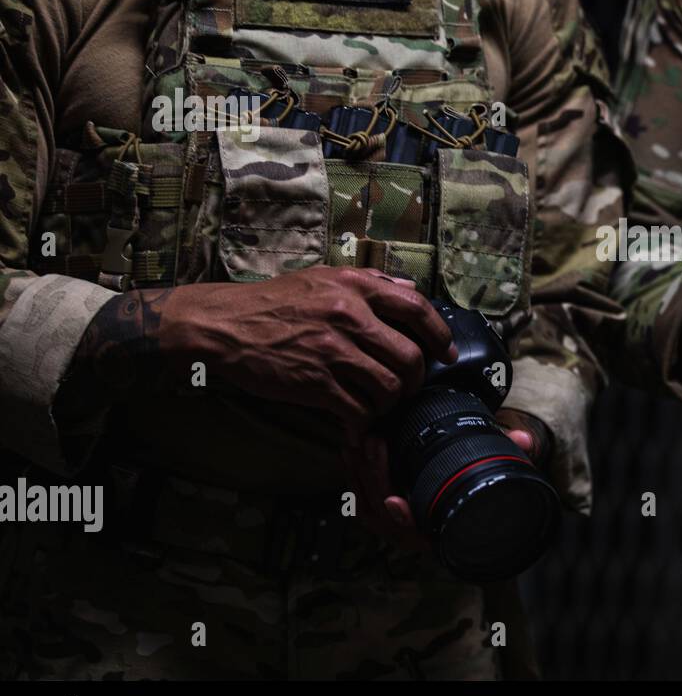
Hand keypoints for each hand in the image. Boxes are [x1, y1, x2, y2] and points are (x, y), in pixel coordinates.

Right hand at [157, 267, 455, 443]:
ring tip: (380, 402)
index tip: (445, 354)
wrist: (223, 325)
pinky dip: (363, 418)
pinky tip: (357, 416)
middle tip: (407, 386)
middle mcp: (349, 316)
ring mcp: (332, 351)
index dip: (439, 335)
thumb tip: (410, 287)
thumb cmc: (274, 301)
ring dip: (390, 401)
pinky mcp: (315, 383)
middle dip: (415, 379)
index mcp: (354, 286)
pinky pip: (358, 409)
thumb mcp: (323, 277)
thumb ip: (369, 282)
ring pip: (389, 387)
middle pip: (410, 357)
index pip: (417, 308)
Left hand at [343, 414, 547, 550]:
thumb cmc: (488, 489)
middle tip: (376, 442)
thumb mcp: (503, 473)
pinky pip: (361, 501)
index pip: (419, 536)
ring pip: (367, 508)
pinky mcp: (384, 513)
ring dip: (359, 475)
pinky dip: (353, 477)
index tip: (395, 501)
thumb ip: (514, 457)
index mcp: (444, 535)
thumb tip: (526, 440)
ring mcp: (398, 527)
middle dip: (374, 479)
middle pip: (383, 518)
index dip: (403, 521)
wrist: (480, 504)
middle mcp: (419, 537)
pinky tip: (351, 451)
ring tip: (360, 439)